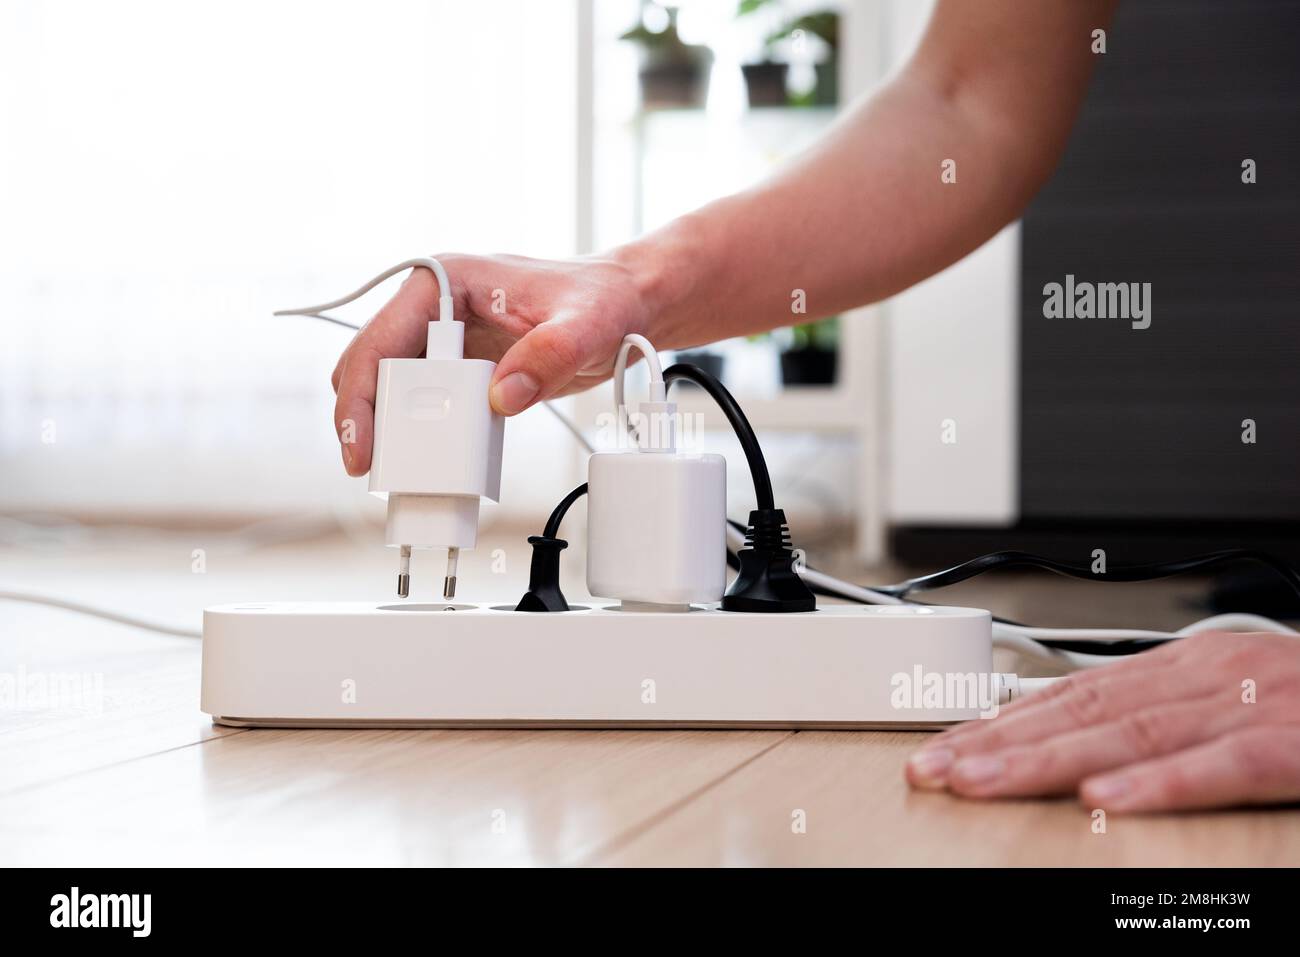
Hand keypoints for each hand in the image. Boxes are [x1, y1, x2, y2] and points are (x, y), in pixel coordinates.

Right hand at [329, 252, 656, 475]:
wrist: (625, 306)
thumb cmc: (602, 299)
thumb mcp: (584, 325)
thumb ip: (547, 355)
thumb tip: (502, 396)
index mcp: (447, 281)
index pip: (379, 339)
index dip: (360, 396)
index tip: (362, 448)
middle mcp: (437, 308)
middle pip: (372, 368)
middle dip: (368, 420)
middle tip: (376, 470)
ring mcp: (447, 339)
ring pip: (392, 390)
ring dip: (392, 432)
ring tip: (403, 475)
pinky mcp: (463, 368)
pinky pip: (427, 406)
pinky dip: (425, 435)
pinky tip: (435, 463)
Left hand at [905, 631, 1299, 811]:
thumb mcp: (1229, 697)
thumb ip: (1158, 715)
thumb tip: (1079, 745)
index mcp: (1188, 666)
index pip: (1074, 696)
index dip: (1001, 723)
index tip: (943, 749)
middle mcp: (1209, 675)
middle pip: (1085, 713)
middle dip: (1000, 743)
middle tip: (936, 769)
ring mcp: (1255, 704)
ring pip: (1134, 734)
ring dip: (1050, 760)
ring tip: (984, 780)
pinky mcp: (1299, 743)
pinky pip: (1226, 766)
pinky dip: (1163, 784)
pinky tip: (1108, 802)